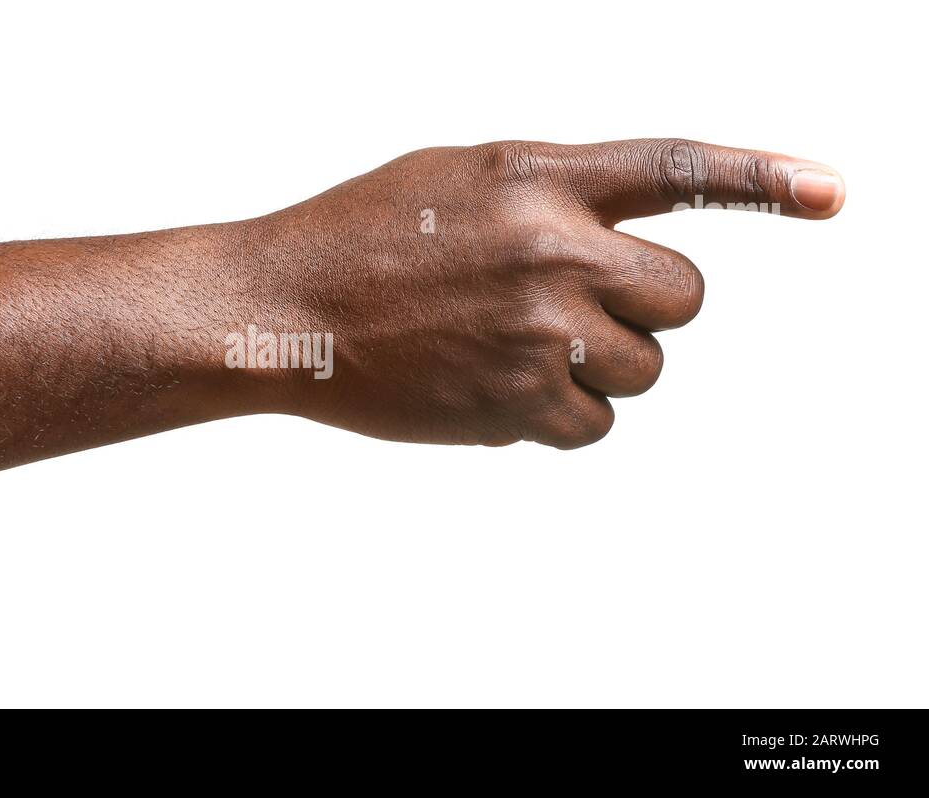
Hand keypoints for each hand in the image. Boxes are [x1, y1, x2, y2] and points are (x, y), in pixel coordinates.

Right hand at [246, 139, 843, 447]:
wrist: (281, 312)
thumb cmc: (359, 238)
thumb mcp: (460, 178)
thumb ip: (550, 192)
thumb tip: (617, 234)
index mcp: (537, 177)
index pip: (676, 170)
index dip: (764, 178)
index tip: (834, 193)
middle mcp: (550, 249)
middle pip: (684, 298)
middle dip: (642, 309)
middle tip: (573, 308)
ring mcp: (536, 331)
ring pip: (643, 370)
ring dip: (598, 366)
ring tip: (515, 349)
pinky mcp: (513, 403)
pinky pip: (594, 426)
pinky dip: (560, 417)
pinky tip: (496, 390)